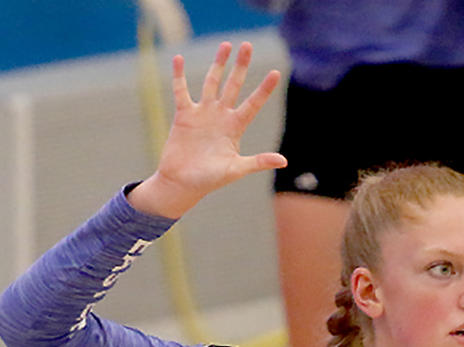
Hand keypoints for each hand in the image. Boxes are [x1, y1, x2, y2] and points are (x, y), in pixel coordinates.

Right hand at [128, 42, 286, 218]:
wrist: (182, 183)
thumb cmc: (210, 180)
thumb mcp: (236, 170)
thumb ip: (258, 162)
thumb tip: (284, 161)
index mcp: (235, 127)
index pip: (253, 104)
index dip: (264, 89)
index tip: (276, 72)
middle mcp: (221, 116)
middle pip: (234, 85)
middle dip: (240, 66)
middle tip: (247, 45)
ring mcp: (203, 113)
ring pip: (212, 82)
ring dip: (218, 64)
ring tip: (226, 45)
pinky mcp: (184, 114)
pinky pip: (181, 91)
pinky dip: (180, 76)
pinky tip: (179, 59)